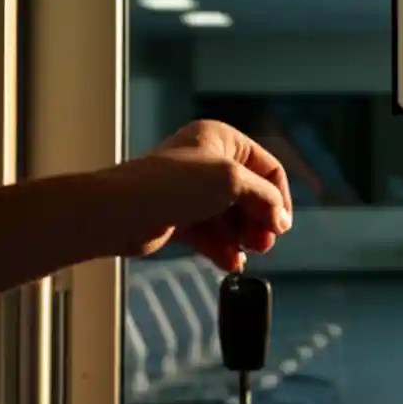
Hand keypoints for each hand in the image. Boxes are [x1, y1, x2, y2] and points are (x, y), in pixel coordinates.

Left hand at [94, 120, 293, 270]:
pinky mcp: (180, 217)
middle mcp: (209, 161)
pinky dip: (223, 248)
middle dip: (259, 222)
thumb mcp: (232, 181)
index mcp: (222, 139)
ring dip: (241, 239)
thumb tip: (282, 220)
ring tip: (244, 255)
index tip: (280, 226)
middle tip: (262, 244)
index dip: (278, 198)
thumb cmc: (171, 186)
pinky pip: (212, 234)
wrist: (119, 212)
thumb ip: (265, 198)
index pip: (268, 168)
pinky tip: (230, 264)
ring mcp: (193, 190)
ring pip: (232, 218)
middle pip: (252, 195)